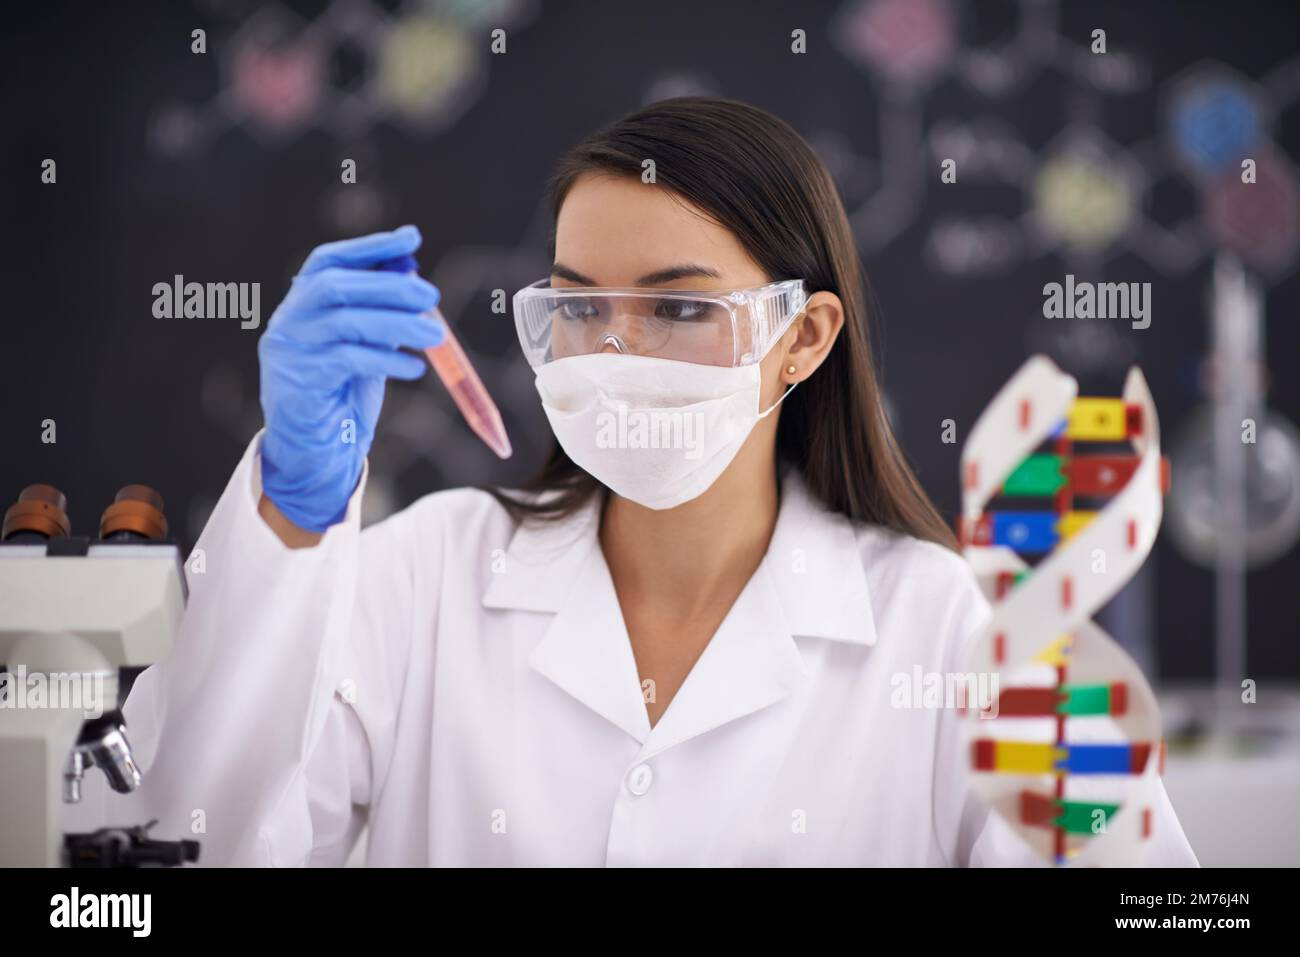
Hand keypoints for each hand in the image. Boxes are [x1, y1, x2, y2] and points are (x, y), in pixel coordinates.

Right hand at [257, 226, 443, 532]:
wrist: (315, 446)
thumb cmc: (343, 390)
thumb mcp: (364, 343)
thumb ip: (378, 310)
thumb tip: (413, 271)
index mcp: (301, 303)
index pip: (327, 260)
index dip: (370, 246)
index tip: (410, 238)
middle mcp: (289, 321)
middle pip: (337, 286)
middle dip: (389, 287)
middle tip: (431, 297)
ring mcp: (289, 350)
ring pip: (346, 323)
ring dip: (397, 325)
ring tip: (434, 336)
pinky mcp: (301, 381)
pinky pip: (348, 361)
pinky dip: (386, 360)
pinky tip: (413, 368)